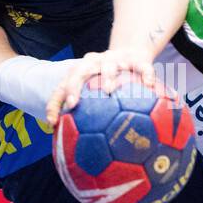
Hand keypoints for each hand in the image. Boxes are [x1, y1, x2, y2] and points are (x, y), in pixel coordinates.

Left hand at [45, 48, 159, 124]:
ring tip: (108, 90)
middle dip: (74, 87)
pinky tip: (149, 85)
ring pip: (109, 66)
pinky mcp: (135, 58)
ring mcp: (115, 59)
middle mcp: (95, 64)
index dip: (55, 103)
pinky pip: (141, 66)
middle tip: (73, 104)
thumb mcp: (97, 93)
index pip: (63, 87)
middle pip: (80, 71)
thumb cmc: (109, 80)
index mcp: (81, 72)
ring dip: (106, 77)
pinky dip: (145, 74)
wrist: (131, 52)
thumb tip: (76, 150)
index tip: (53, 121)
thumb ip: (88, 118)